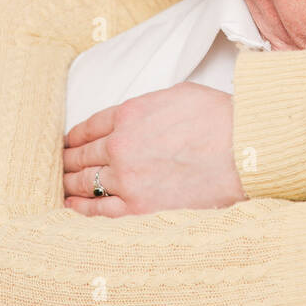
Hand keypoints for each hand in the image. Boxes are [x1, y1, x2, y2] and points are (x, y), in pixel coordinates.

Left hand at [62, 82, 245, 215]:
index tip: (69, 143)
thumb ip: (147, 107)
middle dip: (68, 160)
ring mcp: (126, 179)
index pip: (87, 127)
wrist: (244, 152)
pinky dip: (80, 208)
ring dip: (69, 183)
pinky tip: (71, 206)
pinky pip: (97, 210)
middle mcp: (120, 146)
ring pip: (82, 182)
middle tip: (61, 165)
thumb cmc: (220, 120)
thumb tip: (136, 118)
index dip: (74, 136)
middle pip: (80, 155)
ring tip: (62, 185)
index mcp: (128, 114)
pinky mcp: (138, 208)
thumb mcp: (177, 95)